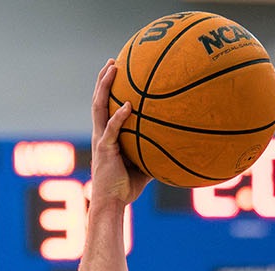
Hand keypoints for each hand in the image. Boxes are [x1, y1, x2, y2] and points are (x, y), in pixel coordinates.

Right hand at [90, 59, 151, 206]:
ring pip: (99, 107)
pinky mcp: (104, 149)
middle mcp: (100, 134)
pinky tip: (128, 105)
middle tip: (112, 61)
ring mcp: (101, 140)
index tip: (116, 73)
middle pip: (99, 101)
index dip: (108, 90)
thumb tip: (175, 147)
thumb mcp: (143, 167)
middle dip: (104, 80)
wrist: (112, 204)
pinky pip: (111, 129)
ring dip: (104, 87)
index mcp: (106, 136)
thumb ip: (153, 153)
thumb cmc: (126, 189)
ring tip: (112, 68)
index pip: (105, 108)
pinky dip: (119, 117)